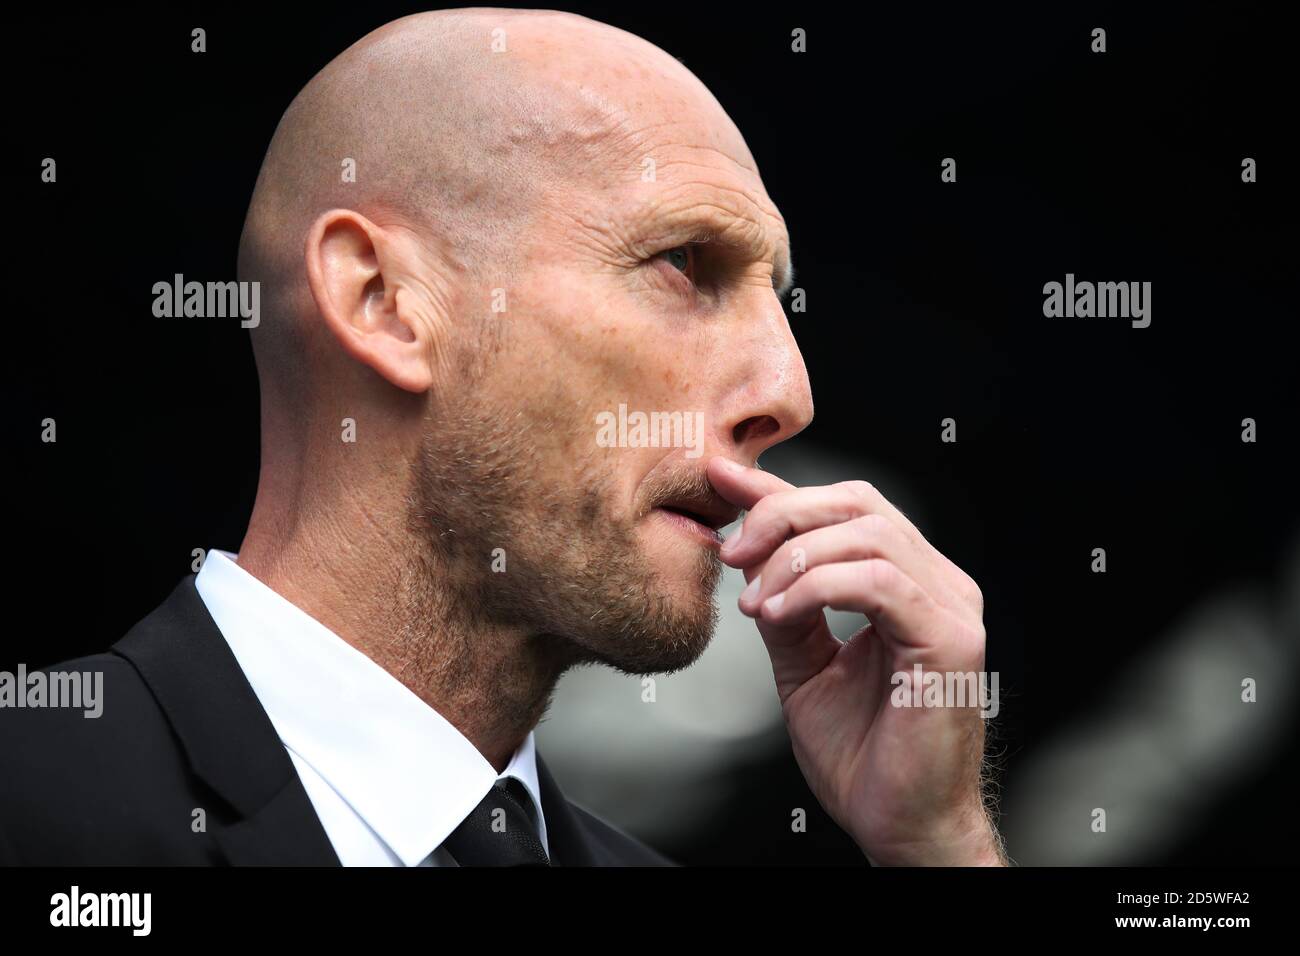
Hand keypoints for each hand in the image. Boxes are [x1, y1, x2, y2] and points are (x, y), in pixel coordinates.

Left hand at [708, 456, 1004, 865]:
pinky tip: (780, 613)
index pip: (847, 508)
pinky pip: (878, 581)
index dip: (780, 489)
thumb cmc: (863, 755)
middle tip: (734, 553)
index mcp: (911, 583)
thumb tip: (749, 555)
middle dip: (782, 514)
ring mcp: (951, 607)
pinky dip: (817, 587)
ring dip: (794, 556)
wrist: (899, 825)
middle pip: (859, 502)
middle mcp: (939, 584)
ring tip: (755, 600)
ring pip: (867, 532)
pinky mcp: (950, 639)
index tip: (720, 479)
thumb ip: (786, 604)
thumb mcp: (804, 662)